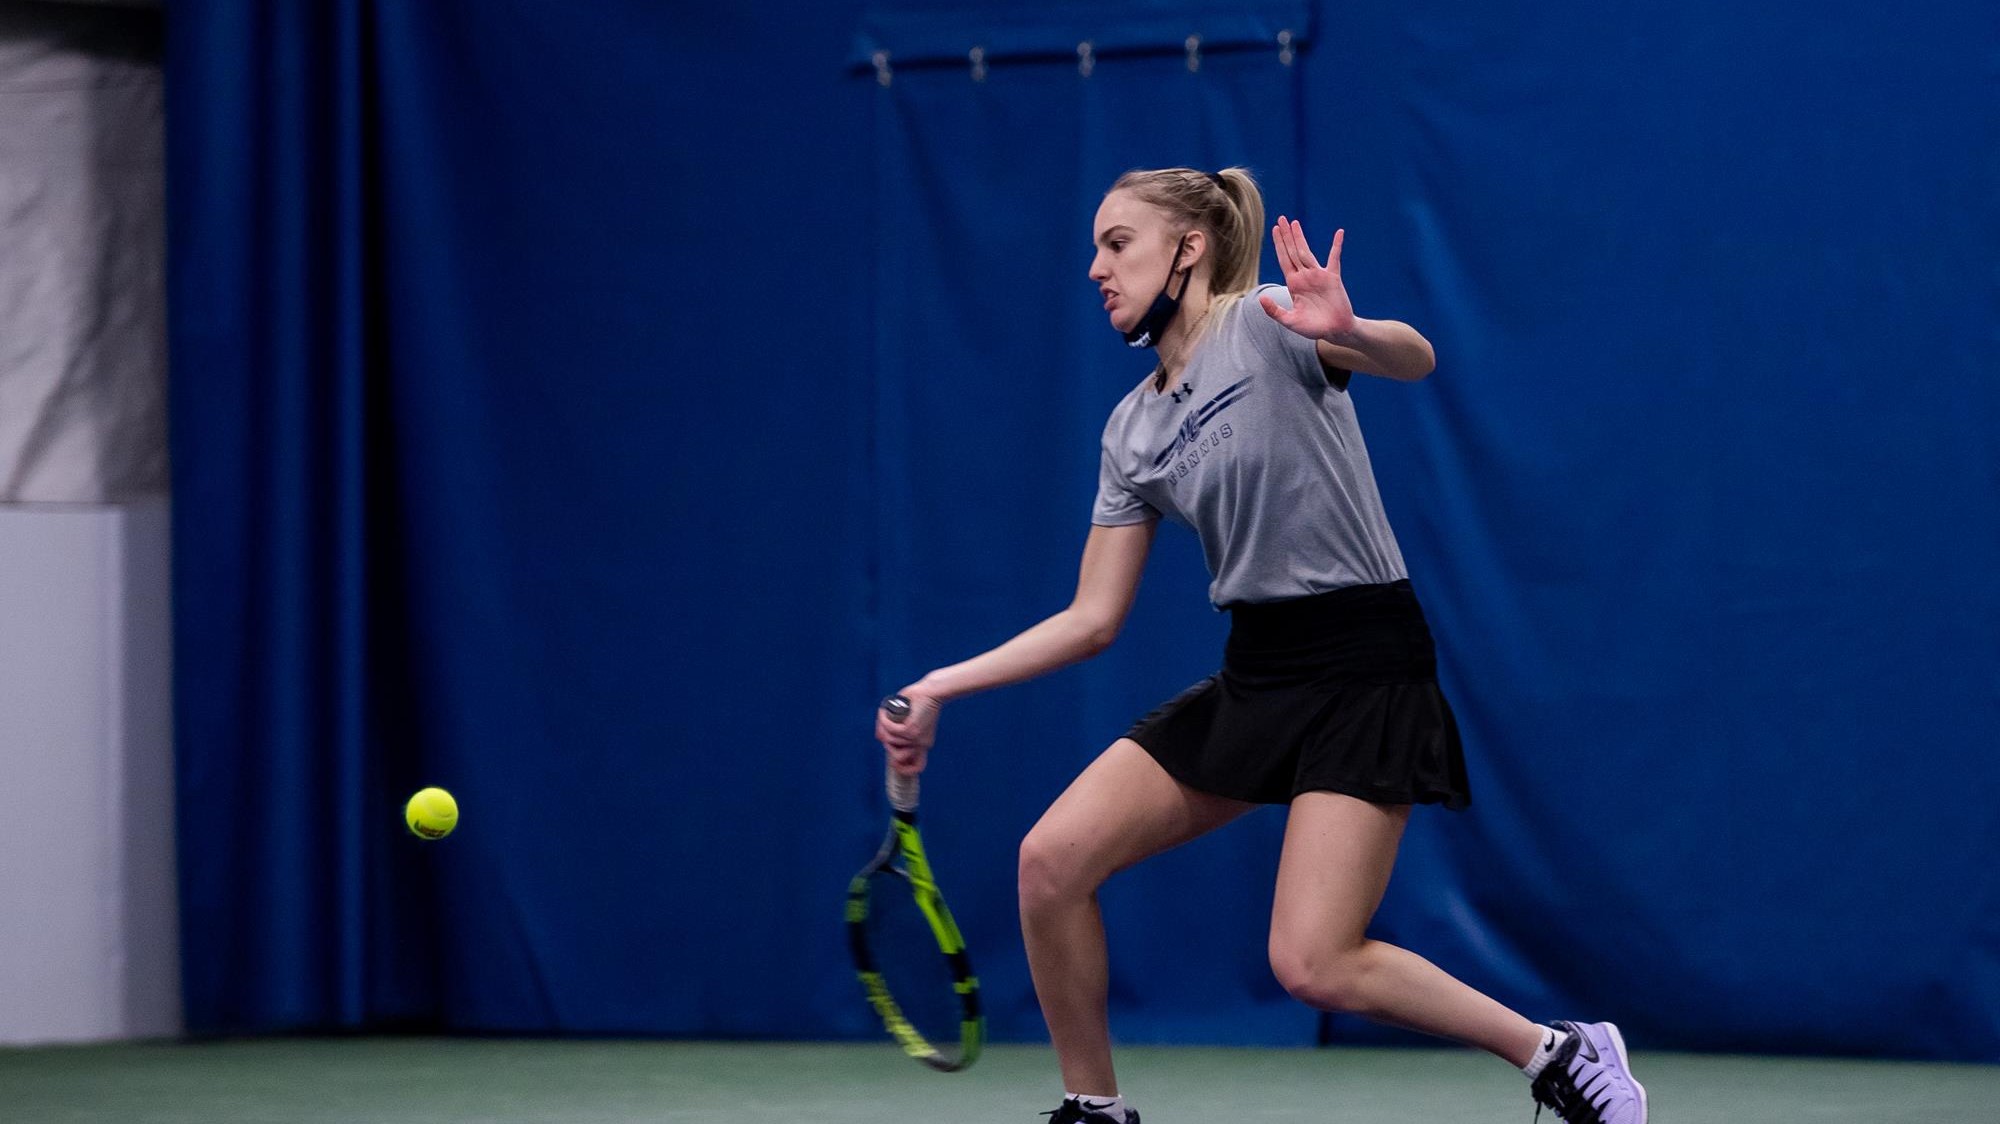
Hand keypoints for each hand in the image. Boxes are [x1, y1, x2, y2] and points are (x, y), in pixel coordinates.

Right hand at [876, 686, 941, 775]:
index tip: (894, 763)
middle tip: (883, 724)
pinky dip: (883, 720)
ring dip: (882, 726)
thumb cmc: (920, 699)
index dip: (905, 769)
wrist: (934, 690)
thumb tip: (879, 738)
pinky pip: (890, 730)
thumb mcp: (905, 717)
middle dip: (885, 742)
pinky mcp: (911, 729)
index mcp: (923, 742)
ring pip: (890, 741)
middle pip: (896, 756)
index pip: (917, 766)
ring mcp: (916, 738)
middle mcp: (922, 743)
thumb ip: (893, 729)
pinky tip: (883, 711)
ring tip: (883, 713)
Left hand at [1260, 217, 1354, 341]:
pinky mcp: (1333, 278)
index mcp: (1294, 284)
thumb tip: (1261, 299)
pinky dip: (1336, 245)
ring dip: (1300, 237)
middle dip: (1286, 236)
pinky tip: (1339, 232)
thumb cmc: (1313, 328)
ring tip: (1294, 223)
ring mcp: (1318, 275)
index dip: (1279, 245)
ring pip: (1307, 252)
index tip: (1275, 230)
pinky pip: (1334, 258)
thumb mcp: (1289, 321)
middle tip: (1281, 219)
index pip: (1284, 260)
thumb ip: (1274, 311)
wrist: (1335, 331)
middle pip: (1293, 251)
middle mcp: (1305, 276)